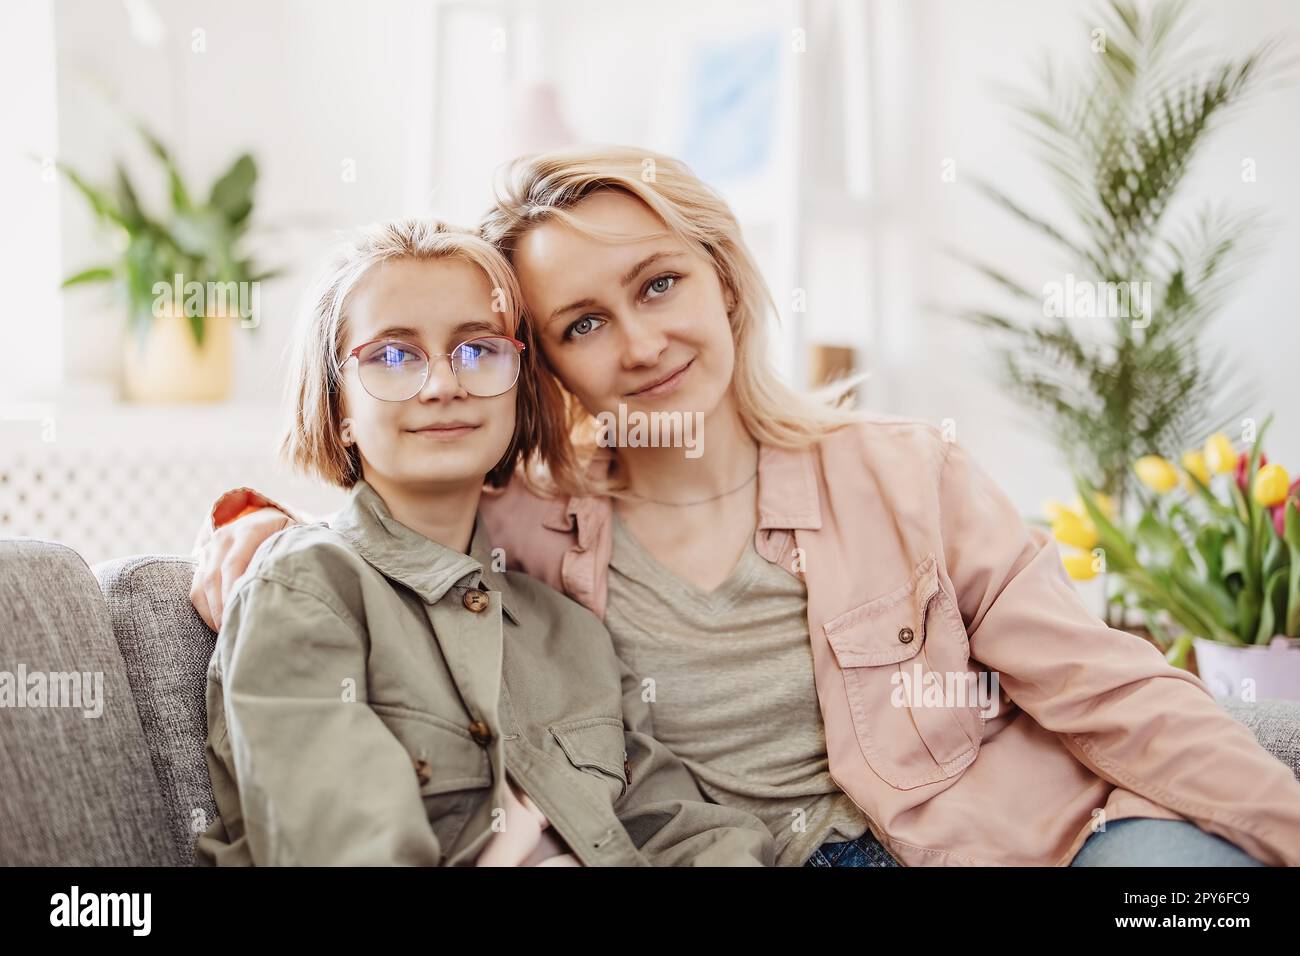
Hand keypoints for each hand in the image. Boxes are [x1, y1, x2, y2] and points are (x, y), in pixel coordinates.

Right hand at [190, 507, 291, 630]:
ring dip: (212, 612)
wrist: (265, 519)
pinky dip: (206, 610)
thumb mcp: (292, 539)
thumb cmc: (286, 536)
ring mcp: (210, 548)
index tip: (240, 614)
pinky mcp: (203, 561)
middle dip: (221, 608)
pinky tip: (220, 625)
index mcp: (248, 530)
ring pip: (202, 585)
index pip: (233, 565)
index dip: (232, 592)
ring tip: (227, 632)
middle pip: (214, 578)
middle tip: (232, 631)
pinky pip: (196, 589)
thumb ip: (289, 556)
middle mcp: (224, 537)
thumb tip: (293, 584)